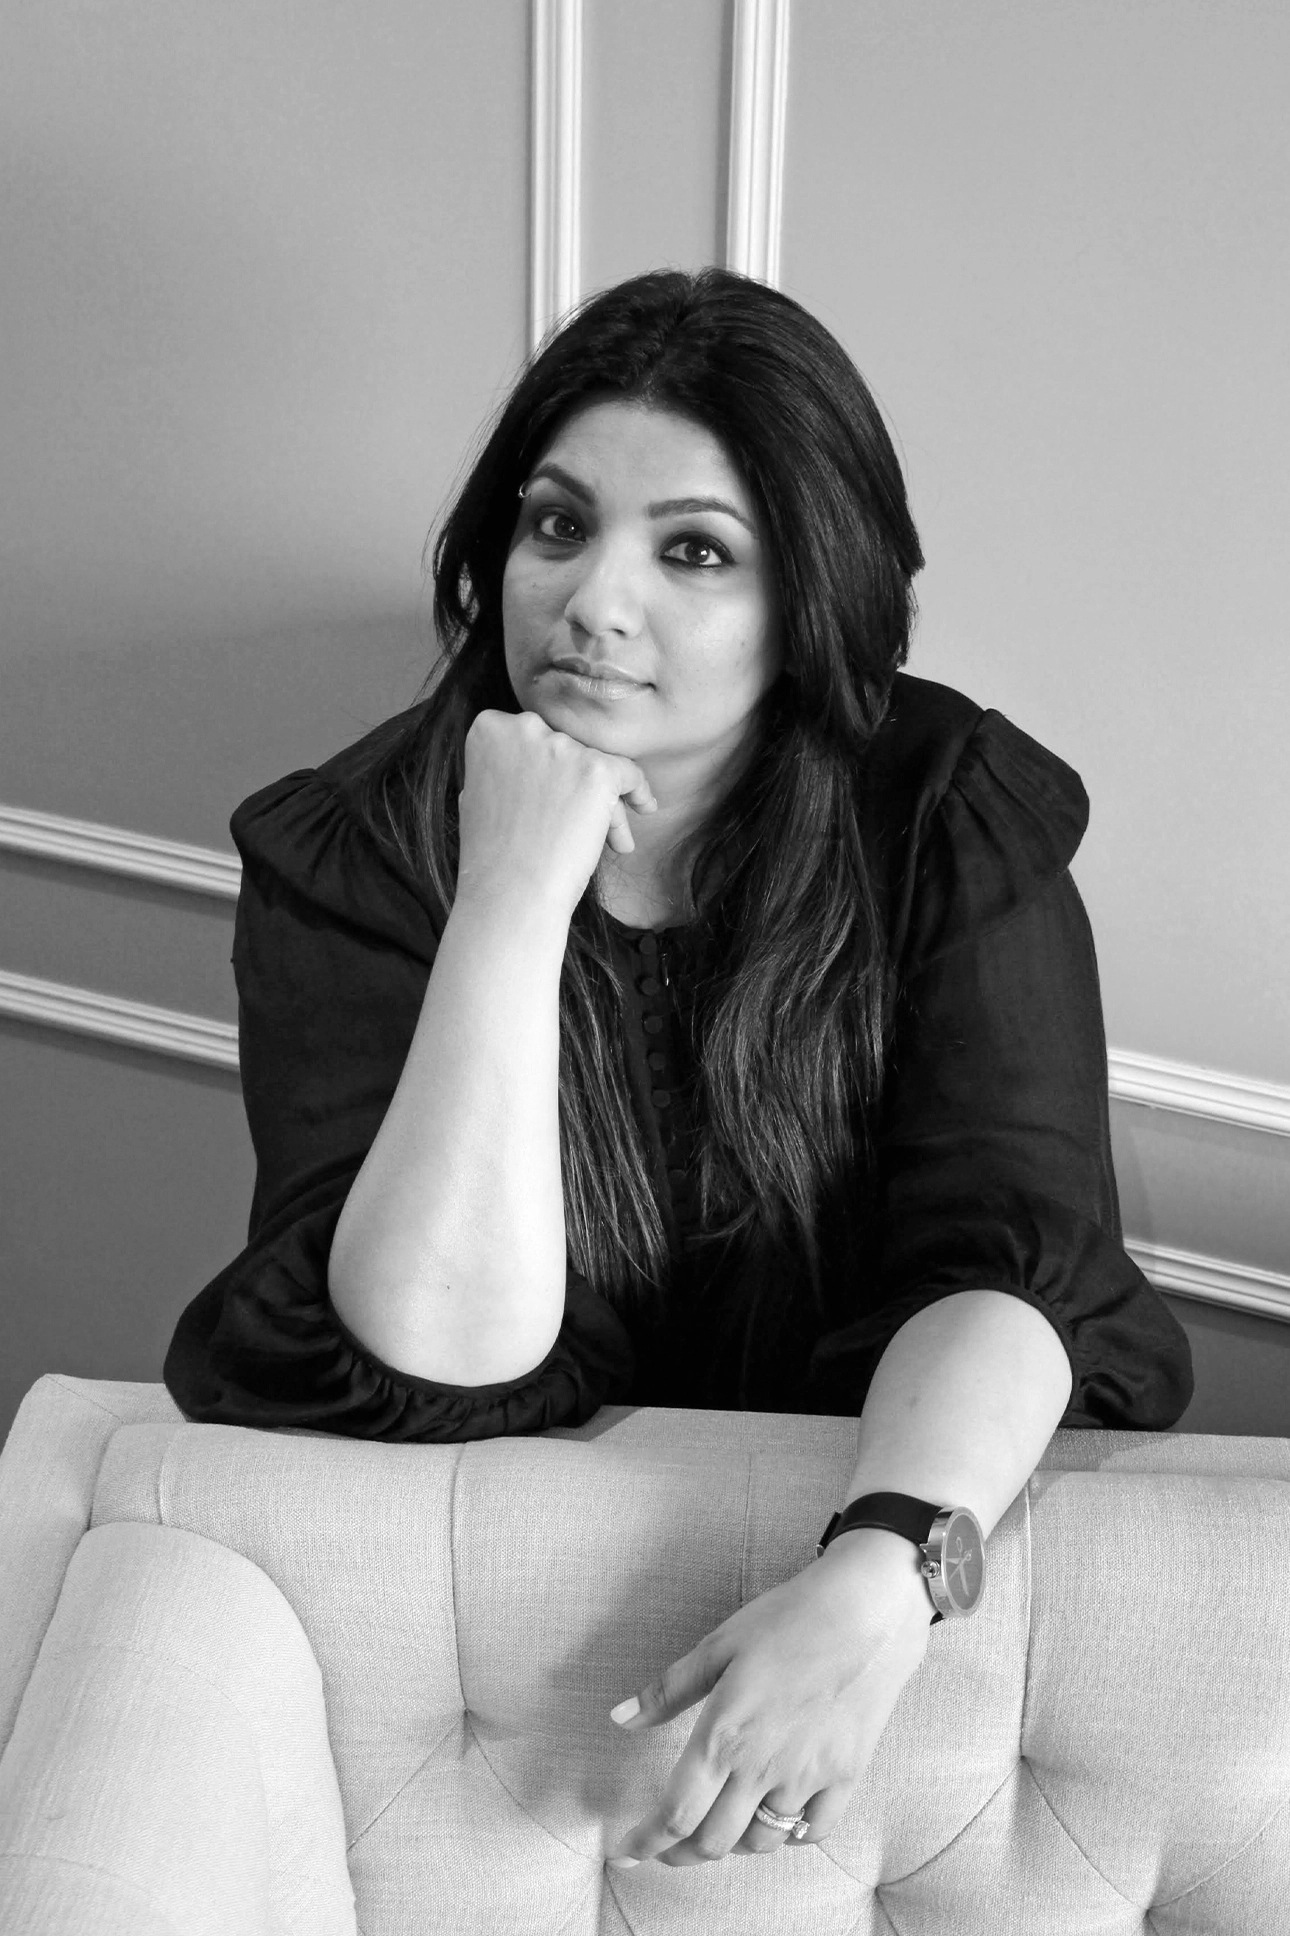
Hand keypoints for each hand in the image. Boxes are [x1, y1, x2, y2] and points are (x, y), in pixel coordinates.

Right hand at [454, 708, 656, 923]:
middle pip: (566, 750)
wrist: (510, 893)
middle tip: (577, 819)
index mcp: (489, 729)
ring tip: (606, 838)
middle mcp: (525, 727)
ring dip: (604, 801)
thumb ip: (502, 768)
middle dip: (576, 783)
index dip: (546, 768)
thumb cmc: (492, 857)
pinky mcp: (597, 770)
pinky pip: (629, 775)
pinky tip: (644, 807)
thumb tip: (531, 765)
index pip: (533, 736)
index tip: (550, 797)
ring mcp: (562, 747)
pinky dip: (639, 792)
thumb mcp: (479, 796)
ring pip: (597, 767)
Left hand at [604, 1529, 935, 1868]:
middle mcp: (762, 1769)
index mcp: (723, 1736)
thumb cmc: (788, 1619)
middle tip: (668, 1845)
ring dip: (734, 1842)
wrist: (867, 1609)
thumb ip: (668, 1691)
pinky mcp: (845, 1777)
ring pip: (761, 1843)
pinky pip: (812, 1832)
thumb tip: (620, 1719)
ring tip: (722, 1822)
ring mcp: (807, 1778)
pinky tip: (778, 1816)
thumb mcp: (719, 1645)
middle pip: (713, 1843)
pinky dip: (789, 1835)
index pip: (675, 1815)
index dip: (644, 1844)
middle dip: (682, 1853)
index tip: (625, 1855)